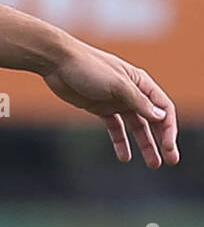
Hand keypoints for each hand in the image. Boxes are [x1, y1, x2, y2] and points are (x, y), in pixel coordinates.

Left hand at [42, 41, 178, 167]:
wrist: (56, 62)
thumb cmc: (88, 67)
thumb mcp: (117, 84)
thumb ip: (138, 101)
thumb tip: (160, 116)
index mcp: (140, 82)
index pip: (163, 108)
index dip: (169, 129)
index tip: (168, 147)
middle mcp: (131, 92)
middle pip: (153, 120)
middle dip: (162, 140)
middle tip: (171, 161)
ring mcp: (115, 101)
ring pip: (136, 126)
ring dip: (145, 144)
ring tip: (153, 164)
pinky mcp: (99, 108)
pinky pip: (115, 127)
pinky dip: (120, 141)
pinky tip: (124, 157)